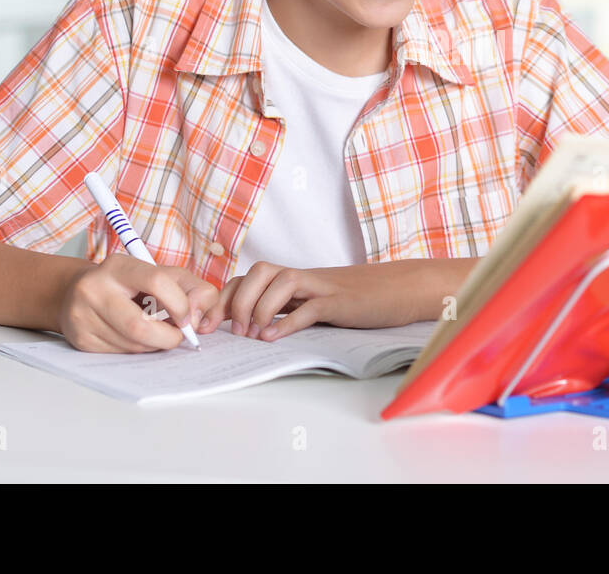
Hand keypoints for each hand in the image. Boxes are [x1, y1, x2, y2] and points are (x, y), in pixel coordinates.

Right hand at [57, 252, 219, 352]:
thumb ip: (191, 288)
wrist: (76, 292)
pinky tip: (134, 337)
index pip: (157, 282)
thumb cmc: (127, 284)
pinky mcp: (80, 339)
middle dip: (168, 337)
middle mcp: (94, 289)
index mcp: (118, 266)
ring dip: (154, 345)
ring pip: (132, 345)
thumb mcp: (159, 274)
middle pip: (139, 326)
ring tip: (155, 332)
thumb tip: (200, 317)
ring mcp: (83, 316)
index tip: (188, 318)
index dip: (180, 305)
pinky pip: (119, 354)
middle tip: (178, 336)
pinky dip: (137, 350)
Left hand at [197, 259, 478, 341]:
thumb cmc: (358, 300)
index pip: (248, 277)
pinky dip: (289, 321)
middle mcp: (305, 277)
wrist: (401, 288)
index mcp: (295, 279)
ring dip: (260, 307)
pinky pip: (310, 306)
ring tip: (254, 334)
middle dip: (236, 300)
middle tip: (230, 330)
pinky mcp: (341, 301)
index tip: (206, 323)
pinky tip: (276, 337)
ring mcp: (323, 286)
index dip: (223, 297)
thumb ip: (289, 308)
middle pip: (258, 272)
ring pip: (280, 281)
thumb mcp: (317, 302)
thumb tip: (254, 329)